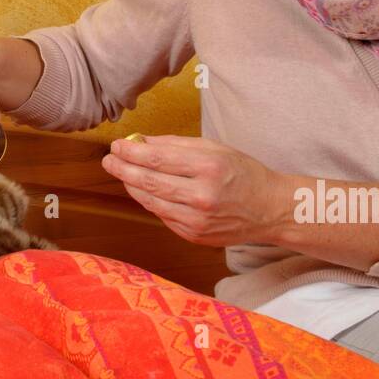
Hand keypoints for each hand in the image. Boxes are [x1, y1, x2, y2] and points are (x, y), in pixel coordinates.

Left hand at [102, 135, 281, 247]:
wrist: (270, 209)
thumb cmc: (243, 173)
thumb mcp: (215, 148)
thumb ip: (176, 145)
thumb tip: (142, 142)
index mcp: (208, 167)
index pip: (157, 159)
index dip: (131, 152)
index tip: (117, 145)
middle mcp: (202, 195)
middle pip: (149, 181)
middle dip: (123, 169)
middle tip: (109, 160)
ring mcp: (197, 220)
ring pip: (152, 202)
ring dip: (132, 186)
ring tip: (121, 173)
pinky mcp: (194, 236)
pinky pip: (163, 216)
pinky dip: (150, 202)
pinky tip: (144, 190)